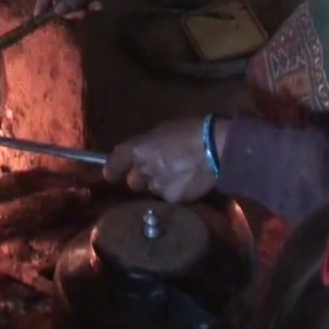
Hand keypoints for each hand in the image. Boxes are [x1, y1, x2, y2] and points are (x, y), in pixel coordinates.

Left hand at [103, 116, 229, 202]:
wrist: (218, 148)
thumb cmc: (193, 131)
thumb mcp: (164, 131)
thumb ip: (148, 146)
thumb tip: (143, 154)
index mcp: (138, 148)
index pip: (116, 161)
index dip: (112, 169)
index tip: (110, 175)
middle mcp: (143, 169)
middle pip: (133, 180)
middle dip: (141, 178)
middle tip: (156, 171)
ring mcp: (158, 185)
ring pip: (153, 189)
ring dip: (160, 184)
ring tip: (179, 174)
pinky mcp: (173, 198)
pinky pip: (169, 196)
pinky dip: (176, 191)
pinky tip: (189, 181)